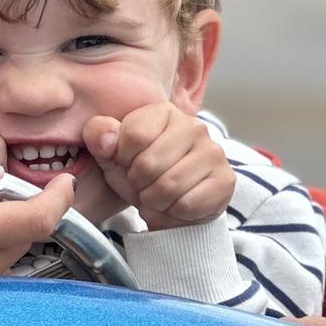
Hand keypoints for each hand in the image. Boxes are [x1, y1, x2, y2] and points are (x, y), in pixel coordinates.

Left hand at [84, 103, 233, 229]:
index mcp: (164, 112)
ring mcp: (213, 152)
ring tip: (158, 197)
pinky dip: (174, 213)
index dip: (123, 160)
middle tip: (144, 186)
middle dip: (139, 184)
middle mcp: (194, 126)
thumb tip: (106, 139)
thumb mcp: (111, 156)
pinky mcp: (226, 180)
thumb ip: (99, 137)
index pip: (134, 135)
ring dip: (155, 202)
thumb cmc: (141, 176)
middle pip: (149, 164)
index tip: (128, 165)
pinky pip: (188, 204)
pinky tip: (176, 206)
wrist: (170, 208)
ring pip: (169, 187)